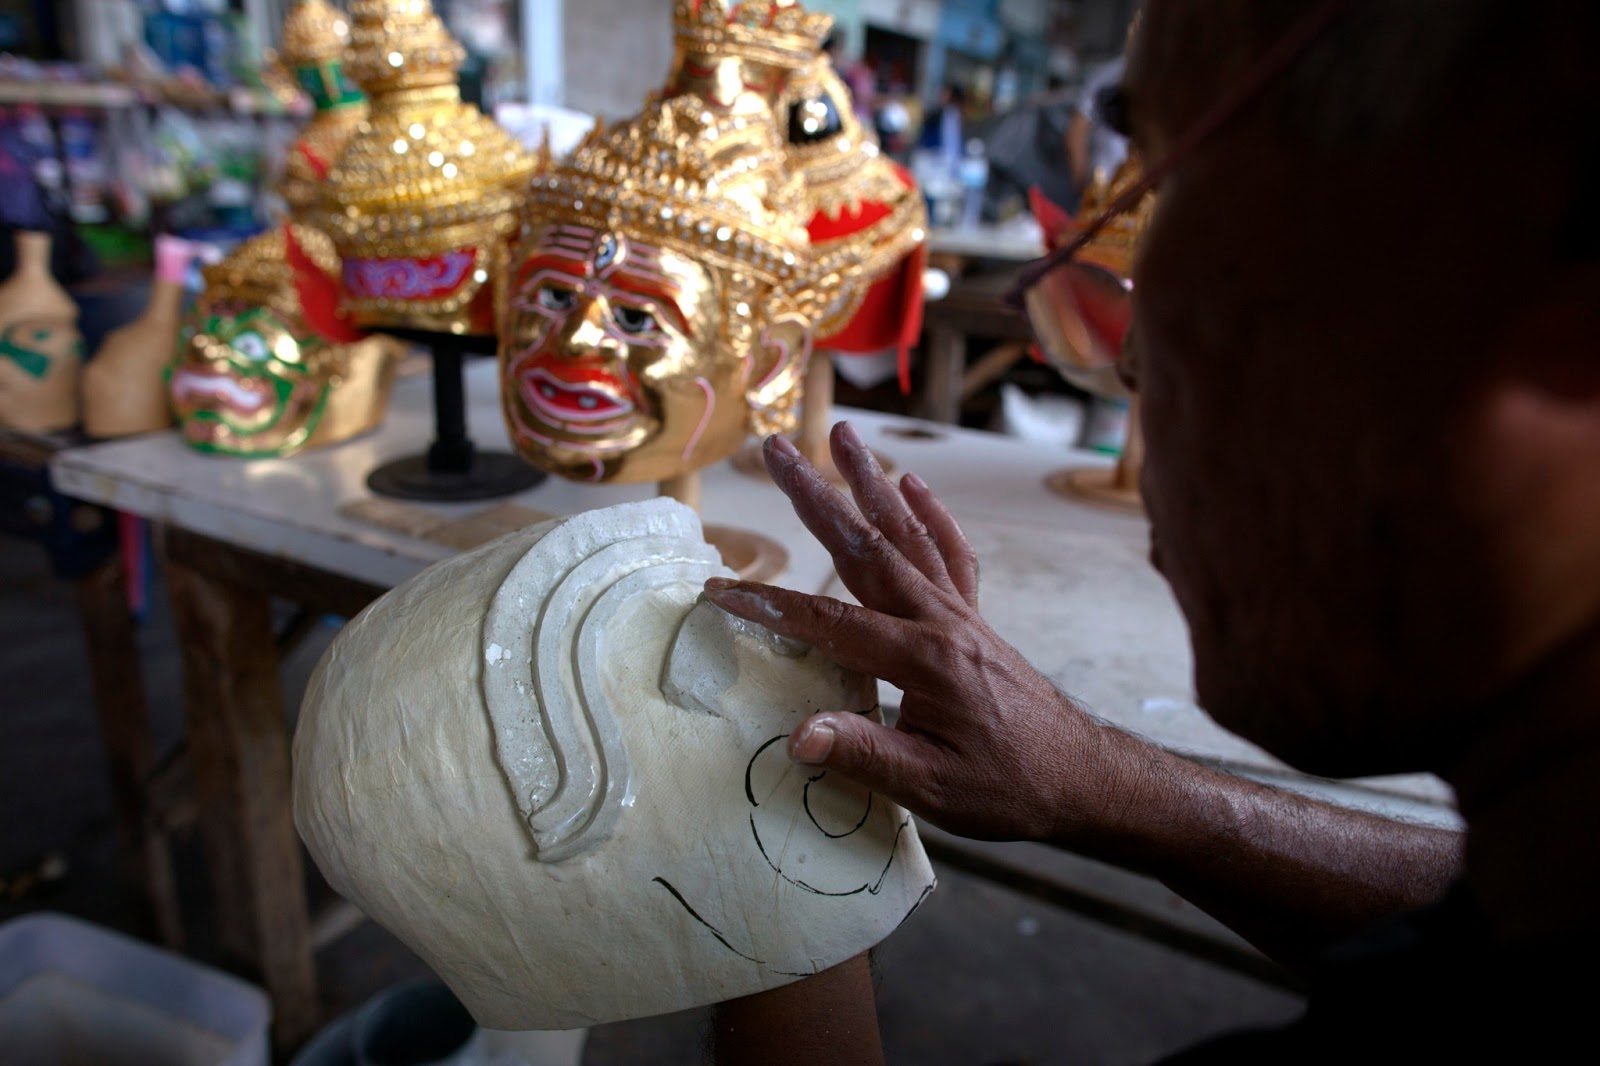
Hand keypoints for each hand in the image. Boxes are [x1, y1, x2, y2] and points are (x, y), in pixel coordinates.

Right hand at [703, 423, 1121, 842]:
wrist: (1084, 779)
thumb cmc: (1010, 788)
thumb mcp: (933, 789)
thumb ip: (866, 757)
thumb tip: (798, 737)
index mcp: (923, 660)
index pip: (831, 624)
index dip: (772, 608)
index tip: (720, 592)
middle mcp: (942, 621)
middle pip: (867, 547)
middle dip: (816, 496)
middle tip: (776, 449)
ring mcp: (962, 615)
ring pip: (909, 535)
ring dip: (872, 483)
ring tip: (843, 436)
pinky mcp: (977, 620)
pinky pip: (952, 554)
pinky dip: (932, 515)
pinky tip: (915, 485)